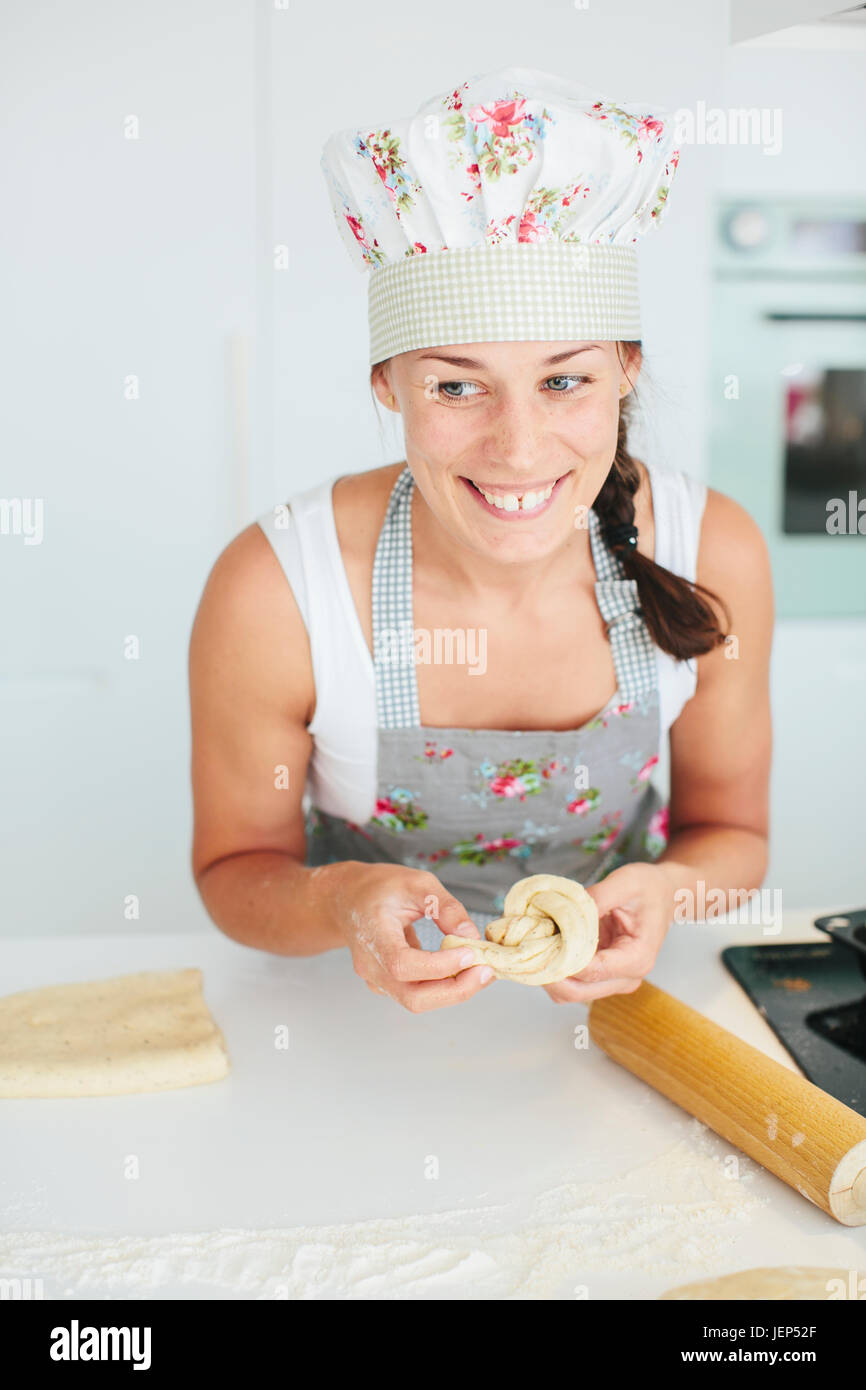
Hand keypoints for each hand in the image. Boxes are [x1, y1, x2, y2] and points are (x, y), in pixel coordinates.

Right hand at [321, 861, 495, 1011]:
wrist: (349, 899)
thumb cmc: (380, 887)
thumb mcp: (417, 883)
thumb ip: (445, 907)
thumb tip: (472, 935)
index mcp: (373, 935)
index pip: (402, 964)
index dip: (438, 966)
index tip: (470, 953)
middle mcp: (370, 965)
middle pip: (412, 997)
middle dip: (455, 990)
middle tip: (486, 971)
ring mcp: (376, 979)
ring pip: (416, 1001)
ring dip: (452, 992)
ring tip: (480, 972)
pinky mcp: (386, 984)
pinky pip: (416, 994)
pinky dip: (442, 988)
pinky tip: (461, 971)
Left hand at [543, 862, 676, 1003]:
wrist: (661, 895)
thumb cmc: (647, 888)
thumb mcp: (626, 882)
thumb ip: (598, 897)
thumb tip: (568, 911)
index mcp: (637, 958)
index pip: (593, 971)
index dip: (563, 960)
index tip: (540, 940)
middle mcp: (626, 978)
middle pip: (577, 991)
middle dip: (548, 973)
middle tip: (527, 945)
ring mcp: (612, 981)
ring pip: (569, 992)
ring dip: (547, 973)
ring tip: (534, 943)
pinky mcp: (599, 977)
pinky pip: (569, 982)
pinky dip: (553, 969)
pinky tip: (543, 946)